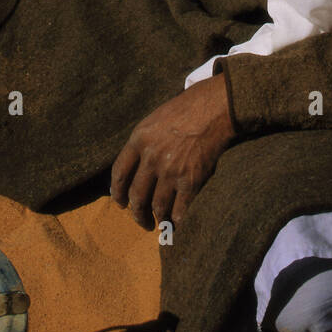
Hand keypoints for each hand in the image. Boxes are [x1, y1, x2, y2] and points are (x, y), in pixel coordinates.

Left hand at [110, 75, 236, 230]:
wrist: (214, 108)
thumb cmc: (185, 110)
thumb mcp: (153, 120)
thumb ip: (142, 143)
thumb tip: (134, 168)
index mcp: (139, 139)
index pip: (119, 174)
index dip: (117, 193)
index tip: (120, 202)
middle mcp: (151, 157)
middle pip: (137, 196)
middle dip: (137, 214)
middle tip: (141, 221)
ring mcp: (171, 171)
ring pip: (157, 207)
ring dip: (157, 220)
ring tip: (160, 224)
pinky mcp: (191, 180)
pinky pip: (180, 210)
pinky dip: (177, 221)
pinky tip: (177, 224)